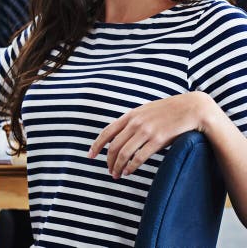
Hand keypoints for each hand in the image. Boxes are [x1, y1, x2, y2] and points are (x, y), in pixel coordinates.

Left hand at [89, 92, 215, 178]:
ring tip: (116, 175)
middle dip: (108, 160)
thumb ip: (134, 120)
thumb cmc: (170, 111)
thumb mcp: (147, 111)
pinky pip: (140, 157)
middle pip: (114, 146)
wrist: (192, 108)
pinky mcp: (158, 140)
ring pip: (124, 153)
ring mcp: (146, 131)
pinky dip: (131, 166)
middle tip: (108, 170)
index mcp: (131, 115)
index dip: (97, 145)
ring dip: (118, 166)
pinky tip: (128, 172)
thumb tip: (123, 134)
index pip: (107, 132)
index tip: (90, 155)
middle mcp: (135, 123)